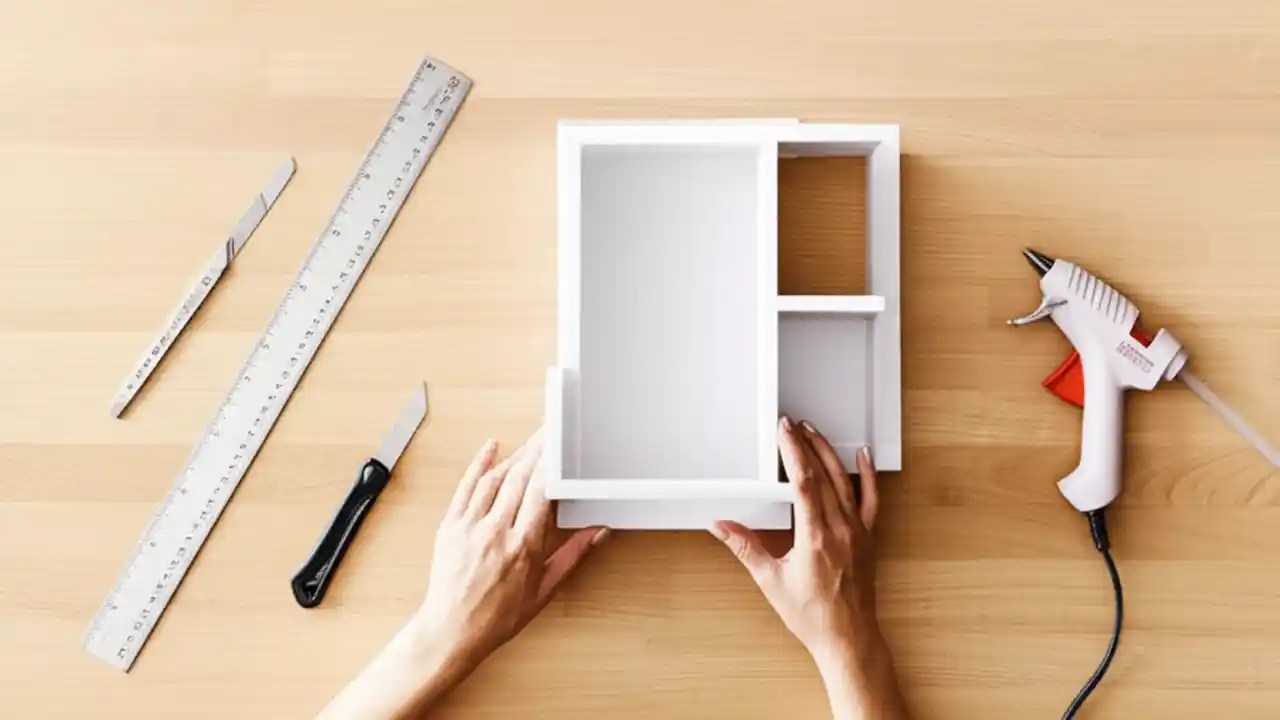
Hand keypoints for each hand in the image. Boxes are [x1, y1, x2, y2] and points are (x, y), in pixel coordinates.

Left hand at [415, 433, 609, 662]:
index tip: (560, 448)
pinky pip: (465, 488)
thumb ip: (572, 555)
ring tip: (530, 441)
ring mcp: (469, 527)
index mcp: (521, 547)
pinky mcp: (450, 526)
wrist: (452, 630)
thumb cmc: (497, 616)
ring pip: (494, 479)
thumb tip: (596, 532)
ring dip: (514, 455)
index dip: (550, 465)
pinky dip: (478, 465)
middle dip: (536, 451)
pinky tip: (490, 448)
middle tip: (550, 433)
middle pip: (518, 478)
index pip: (538, 493)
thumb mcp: (544, 590)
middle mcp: (494, 532)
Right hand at [710, 417, 904, 719]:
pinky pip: (870, 500)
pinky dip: (866, 476)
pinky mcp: (867, 538)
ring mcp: (857, 532)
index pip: (804, 482)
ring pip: (845, 482)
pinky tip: (861, 457)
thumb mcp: (771, 580)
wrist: (847, 637)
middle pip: (823, 475)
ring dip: (829, 454)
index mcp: (816, 537)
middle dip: (806, 445)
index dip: (793, 452)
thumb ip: (745, 547)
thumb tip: (722, 526)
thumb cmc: (812, 615)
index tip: (785, 431)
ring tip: (815, 432)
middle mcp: (840, 530)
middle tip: (793, 424)